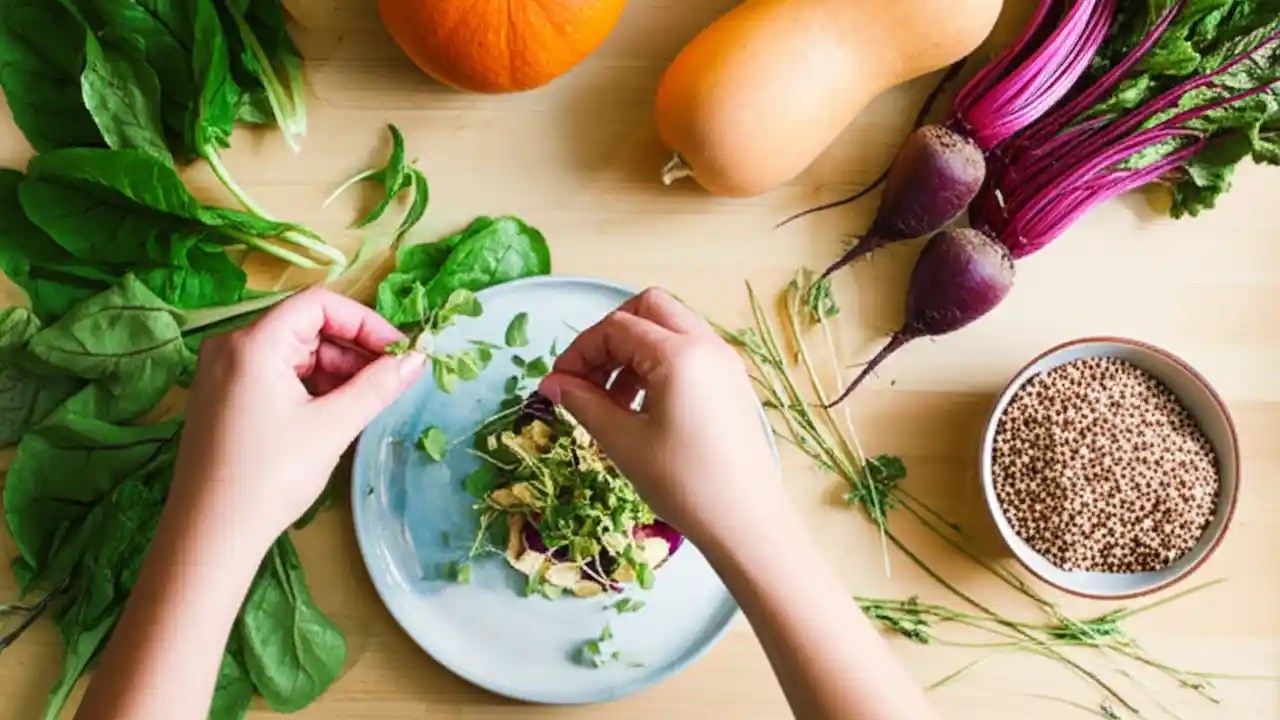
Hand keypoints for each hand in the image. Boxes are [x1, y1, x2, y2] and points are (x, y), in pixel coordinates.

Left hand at [173, 289, 425, 545]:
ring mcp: (224, 373)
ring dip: (336, 370)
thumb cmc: (268, 477)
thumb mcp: (332, 427)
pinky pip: (277, 375)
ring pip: (295, 353)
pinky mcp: (224, 398)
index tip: (398, 351)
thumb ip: (377, 386)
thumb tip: (417, 359)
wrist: (210, 536)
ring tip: (369, 400)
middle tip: (391, 379)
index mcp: (253, 343)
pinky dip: (312, 386)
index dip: (365, 322)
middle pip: (306, 327)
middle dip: (354, 349)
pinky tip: (337, 412)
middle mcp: (232, 347)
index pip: (319, 304)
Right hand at [538, 288, 780, 543]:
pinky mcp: (732, 382)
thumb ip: (583, 403)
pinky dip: (659, 363)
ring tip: (613, 401)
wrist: (745, 522)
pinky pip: (689, 350)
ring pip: (670, 327)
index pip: (616, 327)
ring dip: (634, 350)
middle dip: (610, 336)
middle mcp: (707, 345)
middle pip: (648, 308)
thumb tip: (552, 384)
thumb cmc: (683, 484)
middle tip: (589, 378)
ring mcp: (725, 361)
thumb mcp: (623, 442)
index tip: (559, 384)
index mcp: (679, 354)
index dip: (579, 351)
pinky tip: (644, 407)